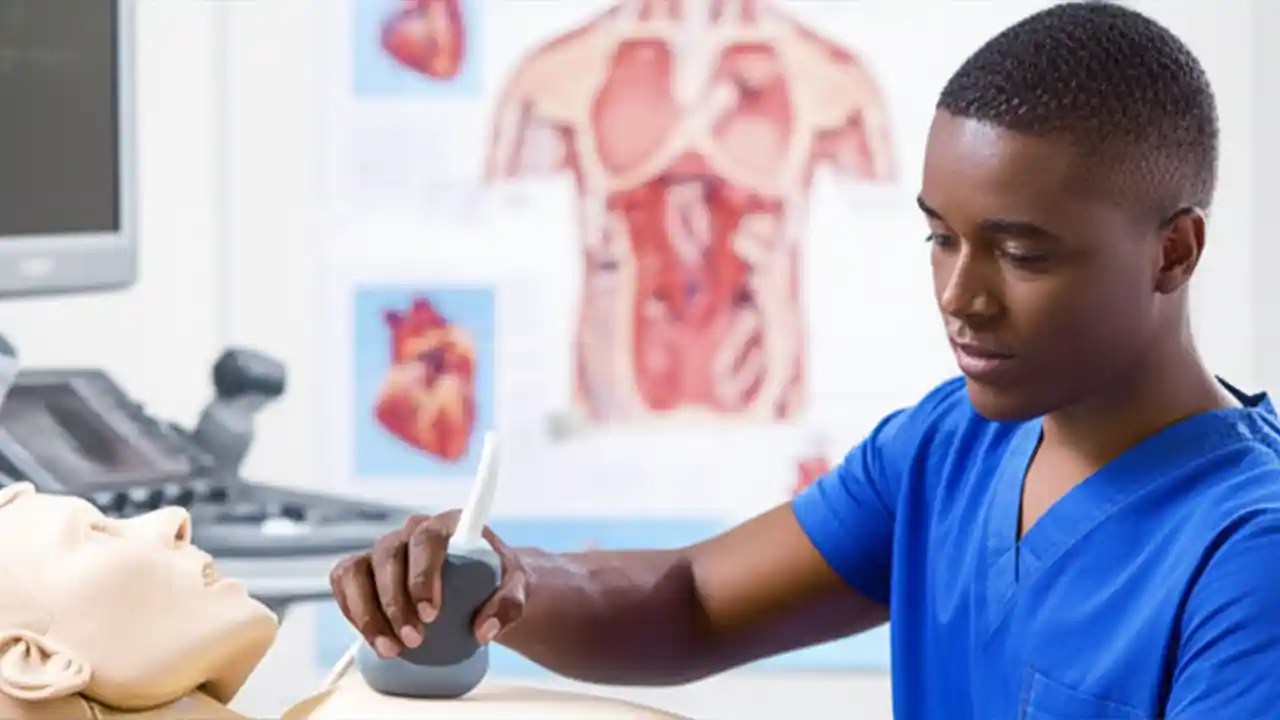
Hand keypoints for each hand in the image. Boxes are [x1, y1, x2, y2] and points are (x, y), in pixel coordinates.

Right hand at [328, 511, 528, 657]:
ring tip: (390, 649)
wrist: (481, 587)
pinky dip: (352, 611)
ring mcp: (386, 550)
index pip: (428, 539)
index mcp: (449, 524)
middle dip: (395, 604)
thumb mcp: (517, 589)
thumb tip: (484, 629)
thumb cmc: (497, 581)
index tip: (430, 613)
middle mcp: (412, 532)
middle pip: (388, 557)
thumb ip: (509, 605)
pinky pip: (345, 582)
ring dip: (368, 614)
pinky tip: (372, 638)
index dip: (422, 574)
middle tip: (413, 641)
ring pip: (359, 571)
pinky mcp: (366, 570)